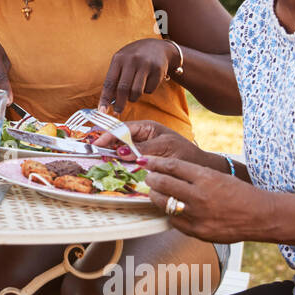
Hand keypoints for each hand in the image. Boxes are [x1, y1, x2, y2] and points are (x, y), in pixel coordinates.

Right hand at [91, 119, 217, 169]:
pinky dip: (121, 161)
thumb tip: (121, 152)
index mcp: (147, 127)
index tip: (97, 144)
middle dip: (107, 144)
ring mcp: (142, 146)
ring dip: (113, 153)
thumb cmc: (185, 154)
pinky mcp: (143, 158)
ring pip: (122, 148)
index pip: (123, 128)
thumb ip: (142, 149)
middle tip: (95, 153)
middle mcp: (143, 135)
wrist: (199, 166)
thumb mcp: (164, 149)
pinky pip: (128, 158)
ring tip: (101, 159)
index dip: (109, 135)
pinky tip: (114, 165)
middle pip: (119, 137)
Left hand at [98, 38, 178, 113]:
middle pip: (123, 89)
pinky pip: (149, 90)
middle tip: (117, 111)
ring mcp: (146, 64)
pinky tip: (147, 82)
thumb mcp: (122, 61)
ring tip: (133, 94)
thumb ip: (115, 78)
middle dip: (119, 104)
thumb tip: (109, 101)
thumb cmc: (134, 58)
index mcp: (119, 58)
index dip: (105, 98)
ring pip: (136, 92)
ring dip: (133, 98)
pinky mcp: (158, 70)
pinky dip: (146, 91)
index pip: (109, 82)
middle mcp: (132, 60)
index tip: (102, 111)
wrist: (158, 47)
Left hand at [139, 154, 273, 245]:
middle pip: (163, 183)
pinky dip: (169, 214)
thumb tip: (168, 171)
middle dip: (152, 178)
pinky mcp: (198, 231)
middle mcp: (200, 195)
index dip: (156, 163)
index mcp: (207, 177)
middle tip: (149, 177)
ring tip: (154, 192)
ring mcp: (198, 215)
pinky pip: (173, 221)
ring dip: (155, 196)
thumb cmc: (241, 194)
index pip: (172, 166)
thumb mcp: (219, 177)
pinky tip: (170, 209)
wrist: (261, 216)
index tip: (147, 161)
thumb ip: (194, 175)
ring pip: (163, 203)